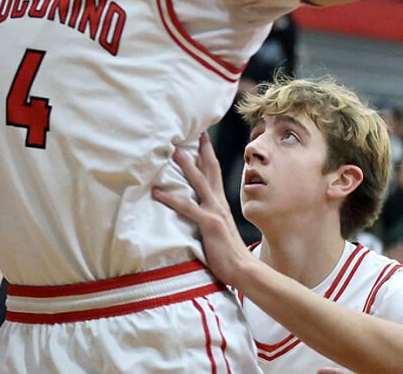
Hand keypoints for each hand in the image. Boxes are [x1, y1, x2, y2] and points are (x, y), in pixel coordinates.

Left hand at [151, 133, 255, 290]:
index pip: (215, 174)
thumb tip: (197, 211)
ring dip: (187, 165)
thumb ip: (210, 218)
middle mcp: (219, 203)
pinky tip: (157, 192)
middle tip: (194, 133)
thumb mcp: (219, 229)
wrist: (245, 270)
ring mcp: (215, 212)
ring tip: (174, 151)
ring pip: (199, 182)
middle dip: (202, 150)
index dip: (209, 155)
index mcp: (221, 204)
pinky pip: (187, 207)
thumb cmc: (230, 254)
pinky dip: (171, 198)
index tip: (203, 138)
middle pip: (211, 170)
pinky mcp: (209, 223)